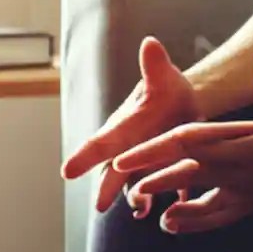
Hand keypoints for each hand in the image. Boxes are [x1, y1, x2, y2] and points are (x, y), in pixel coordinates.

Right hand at [61, 37, 203, 212]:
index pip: (99, 142)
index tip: (68, 171)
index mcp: (123, 127)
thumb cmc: (166, 88)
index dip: (83, 157)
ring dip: (137, 194)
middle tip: (100, 205)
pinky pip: (163, 187)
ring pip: (135, 183)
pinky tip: (178, 204)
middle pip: (112, 170)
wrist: (184, 102)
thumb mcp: (163, 76)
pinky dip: (169, 195)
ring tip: (142, 208)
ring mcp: (145, 163)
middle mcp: (128, 149)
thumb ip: (155, 65)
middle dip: (107, 187)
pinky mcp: (164, 171)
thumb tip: (150, 43)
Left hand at [113, 50, 252, 233]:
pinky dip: (196, 222)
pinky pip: (221, 217)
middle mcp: (244, 176)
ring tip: (143, 207)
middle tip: (120, 181)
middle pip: (187, 176)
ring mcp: (251, 194)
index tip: (128, 155)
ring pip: (201, 203)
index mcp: (247, 149)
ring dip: (172, 202)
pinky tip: (172, 223)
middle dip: (153, 177)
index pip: (191, 148)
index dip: (156, 151)